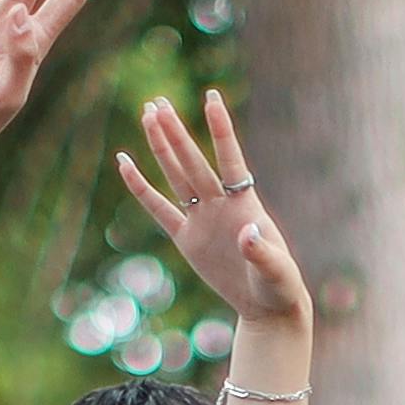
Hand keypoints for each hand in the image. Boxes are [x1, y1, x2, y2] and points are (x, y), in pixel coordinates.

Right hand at [114, 90, 314, 335]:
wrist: (266, 306)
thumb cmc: (278, 286)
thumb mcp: (276, 272)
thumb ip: (262, 252)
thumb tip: (247, 233)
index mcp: (245, 205)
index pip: (230, 160)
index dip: (221, 130)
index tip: (211, 98)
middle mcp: (220, 205)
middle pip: (193, 162)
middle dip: (176, 133)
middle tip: (157, 102)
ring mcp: (202, 219)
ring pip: (176, 176)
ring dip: (162, 147)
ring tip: (148, 114)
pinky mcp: (186, 239)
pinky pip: (159, 210)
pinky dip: (141, 189)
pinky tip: (125, 164)